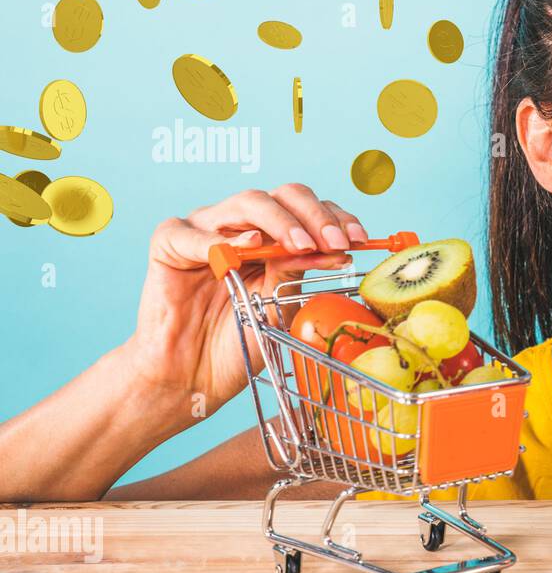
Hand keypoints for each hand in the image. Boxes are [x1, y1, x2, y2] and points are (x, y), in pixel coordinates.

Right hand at [123, 184, 367, 420]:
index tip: (361, 239)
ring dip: (281, 221)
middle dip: (316, 216)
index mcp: (274, 237)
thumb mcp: (281, 305)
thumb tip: (337, 248)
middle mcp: (242, 225)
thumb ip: (300, 272)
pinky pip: (192, 231)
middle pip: (284, 196)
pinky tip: (247, 246)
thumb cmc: (240, 342)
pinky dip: (221, 237)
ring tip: (302, 245)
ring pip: (248, 202)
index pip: (310, 211)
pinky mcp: (169, 243)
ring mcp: (205, 229)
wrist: (196, 375)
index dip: (336, 219)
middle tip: (335, 242)